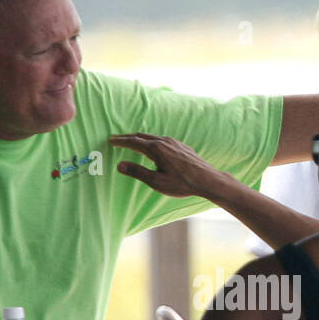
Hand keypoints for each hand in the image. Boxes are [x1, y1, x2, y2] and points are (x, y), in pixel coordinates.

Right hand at [110, 133, 227, 198]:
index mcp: (156, 149)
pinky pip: (162, 139)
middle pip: (141, 136)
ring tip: (132, 141)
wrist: (207, 180)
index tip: (110, 140)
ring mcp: (174, 142)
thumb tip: (120, 165)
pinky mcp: (181, 146)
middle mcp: (164, 141)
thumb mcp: (156, 182)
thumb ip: (137, 172)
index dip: (120, 141)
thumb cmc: (182, 183)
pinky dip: (151, 141)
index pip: (133, 142)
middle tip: (117, 139)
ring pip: (152, 137)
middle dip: (128, 137)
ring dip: (140, 138)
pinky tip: (153, 147)